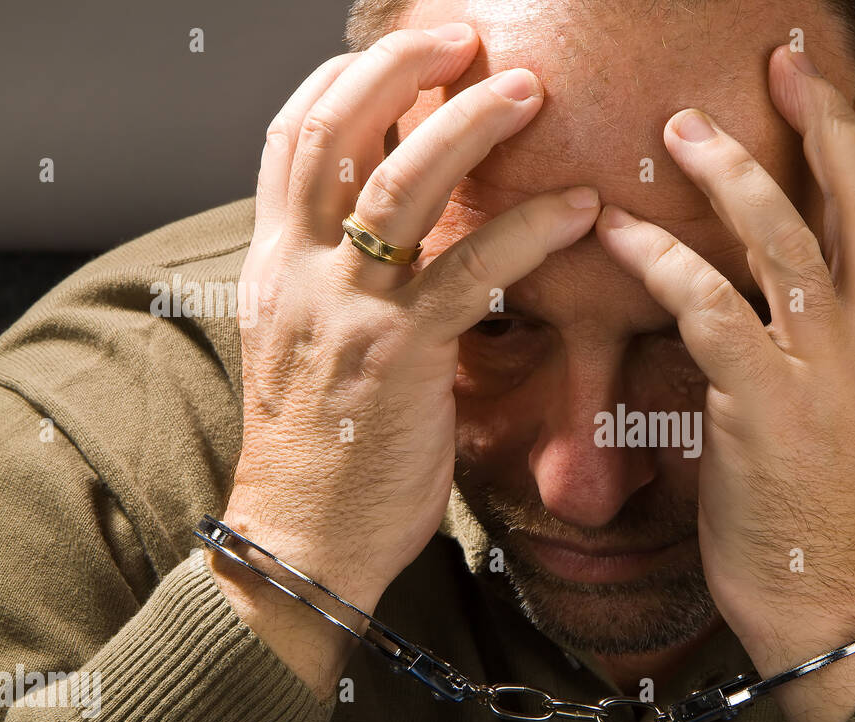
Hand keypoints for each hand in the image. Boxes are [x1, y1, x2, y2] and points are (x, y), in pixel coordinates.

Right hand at [217, 27, 600, 686]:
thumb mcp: (308, 350)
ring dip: (470, 123)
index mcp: (275, 266)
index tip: (400, 50)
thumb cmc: (320, 453)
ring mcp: (348, 309)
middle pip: (339, 134)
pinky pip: (472, 270)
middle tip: (465, 36)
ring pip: (404, 183)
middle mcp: (301, 272)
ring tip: (528, 88)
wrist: (302, 539)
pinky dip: (528, 227)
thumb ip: (339, 286)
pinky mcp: (402, 354)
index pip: (292, 141)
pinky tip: (579, 206)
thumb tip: (392, 246)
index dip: (344, 82)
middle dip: (400, 69)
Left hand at [594, 45, 854, 721]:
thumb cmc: (848, 526)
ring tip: (683, 129)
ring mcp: (829, 371)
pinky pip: (709, 305)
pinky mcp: (765, 403)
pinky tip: (621, 234)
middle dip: (826, 125)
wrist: (843, 611)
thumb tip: (852, 300)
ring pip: (786, 238)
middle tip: (786, 66)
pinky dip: (662, 259)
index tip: (851, 105)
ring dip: (733, 172)